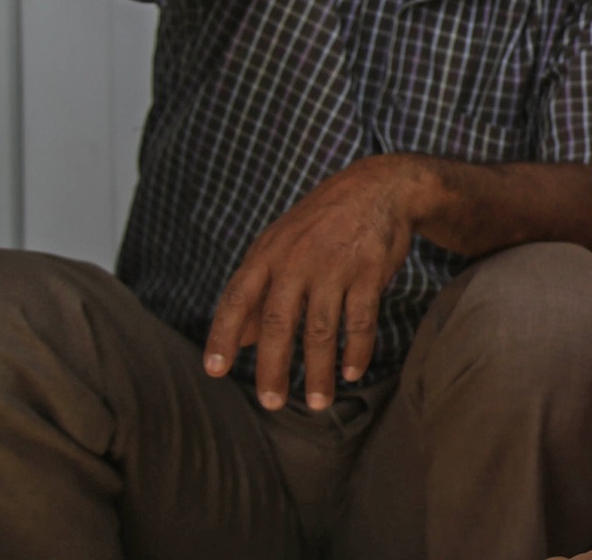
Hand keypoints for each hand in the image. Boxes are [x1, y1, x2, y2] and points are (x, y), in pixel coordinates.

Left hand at [203, 155, 418, 410]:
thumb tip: (236, 340)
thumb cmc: (320, 224)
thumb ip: (257, 291)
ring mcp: (334, 266)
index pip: (237, 299)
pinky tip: (352, 372)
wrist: (377, 188)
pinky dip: (357, 350)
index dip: (222, 335)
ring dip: (320, 371)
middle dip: (273, 368)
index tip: (214, 370)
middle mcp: (297, 261)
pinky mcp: (370, 271)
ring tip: (318, 403)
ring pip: (321, 330)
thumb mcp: (279, 247)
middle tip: (271, 404)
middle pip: (278, 323)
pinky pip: (361, 320)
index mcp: (267, 255)